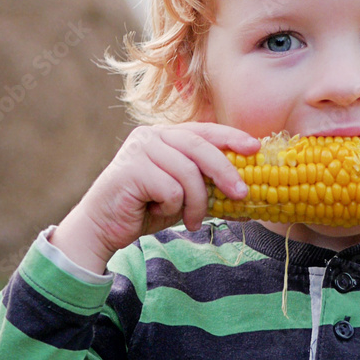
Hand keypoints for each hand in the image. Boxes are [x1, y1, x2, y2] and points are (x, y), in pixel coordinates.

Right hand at [50, 123, 258, 273]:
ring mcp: (139, 149)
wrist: (103, 228)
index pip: (204, 130)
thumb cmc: (145, 210)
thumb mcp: (184, 198)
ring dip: (196, 203)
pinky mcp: (130, 169)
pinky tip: (156, 213)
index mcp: (166, 136)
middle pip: (200, 147)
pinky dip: (171, 208)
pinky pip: (170, 189)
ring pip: (187, 172)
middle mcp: (152, 136)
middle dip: (225, 171)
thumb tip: (250, 199)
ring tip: (191, 221)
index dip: (231, 137)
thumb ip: (209, 191)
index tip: (255, 147)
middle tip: (242, 194)